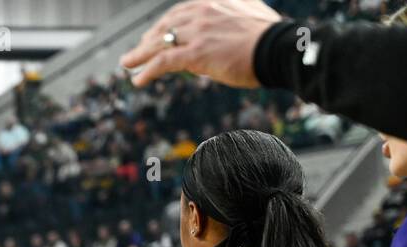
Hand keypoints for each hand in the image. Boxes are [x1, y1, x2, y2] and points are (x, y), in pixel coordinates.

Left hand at [119, 0, 281, 87]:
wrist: (279, 49)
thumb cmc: (270, 39)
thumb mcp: (250, 16)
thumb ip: (231, 18)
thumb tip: (221, 34)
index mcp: (215, 1)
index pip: (182, 11)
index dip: (166, 24)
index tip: (157, 33)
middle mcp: (204, 11)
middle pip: (166, 25)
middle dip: (148, 38)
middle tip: (137, 50)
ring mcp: (198, 31)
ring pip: (159, 42)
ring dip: (139, 54)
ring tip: (127, 63)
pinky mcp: (196, 52)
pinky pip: (163, 61)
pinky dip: (147, 70)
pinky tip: (138, 79)